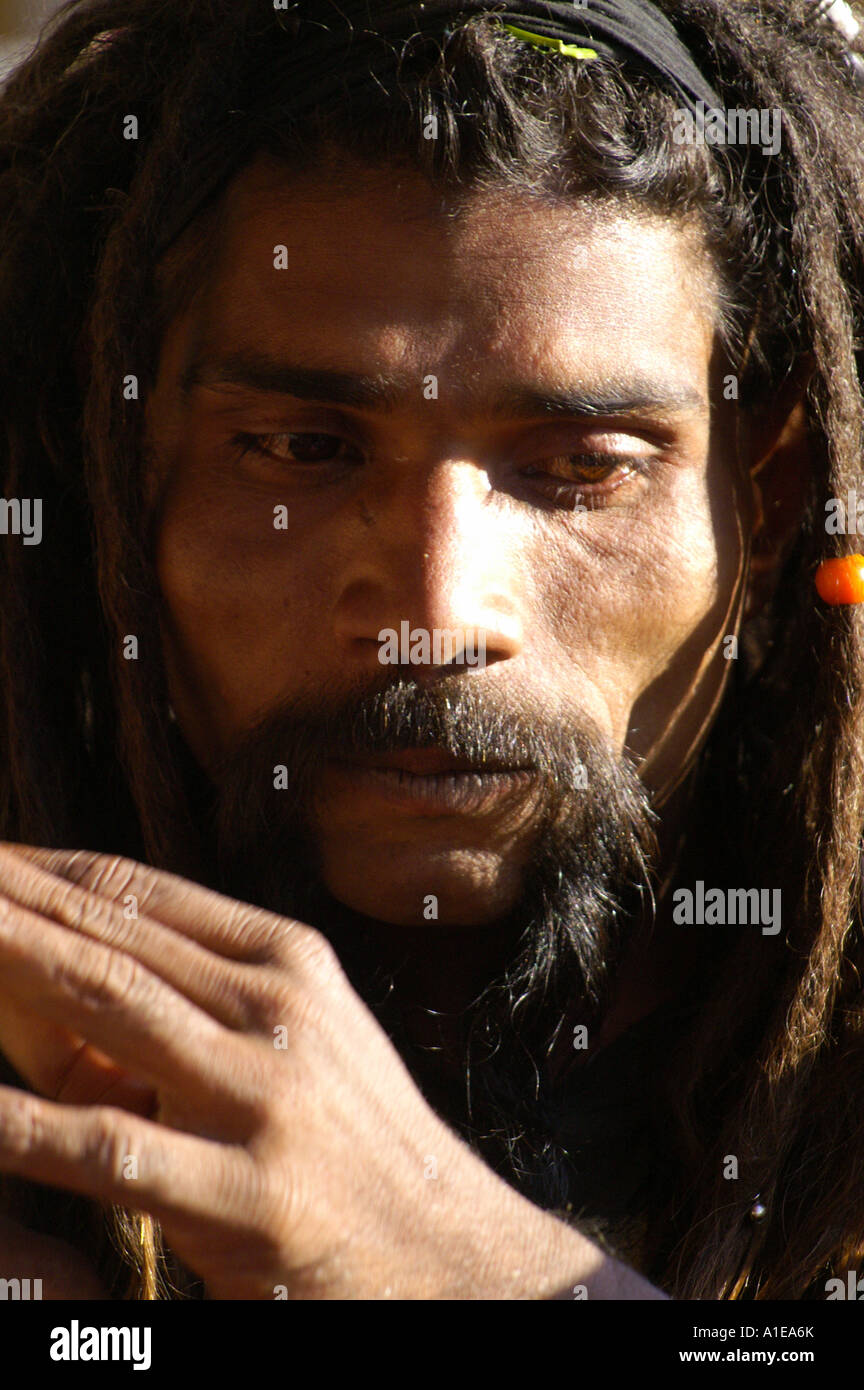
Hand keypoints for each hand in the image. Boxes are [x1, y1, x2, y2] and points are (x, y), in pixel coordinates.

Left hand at [0, 844, 664, 1299]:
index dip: (51, 870)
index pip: (142, 893)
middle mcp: (276, 1008)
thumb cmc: (359, 1140)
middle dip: (13, 897)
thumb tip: (84, 978)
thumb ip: (206, 999)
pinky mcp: (242, 1191)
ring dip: (10, 958)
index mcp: (287, 962)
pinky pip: (106, 1146)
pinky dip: (23, 1125)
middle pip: (114, 934)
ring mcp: (260, 1094)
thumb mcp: (302, 1040)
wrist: (451, 1250)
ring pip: (108, 1003)